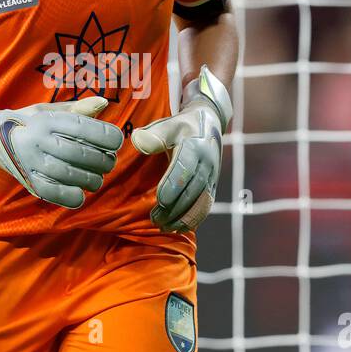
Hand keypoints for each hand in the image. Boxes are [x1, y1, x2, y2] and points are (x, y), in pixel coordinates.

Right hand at [0, 82, 123, 208]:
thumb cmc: (32, 122)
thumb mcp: (51, 110)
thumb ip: (78, 109)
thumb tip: (103, 104)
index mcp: (47, 119)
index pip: (84, 128)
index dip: (107, 137)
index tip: (117, 142)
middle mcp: (38, 139)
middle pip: (80, 154)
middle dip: (103, 161)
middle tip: (109, 163)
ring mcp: (31, 161)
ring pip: (70, 174)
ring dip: (91, 180)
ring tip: (97, 179)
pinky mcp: (27, 180)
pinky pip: (53, 192)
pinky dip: (71, 196)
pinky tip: (81, 194)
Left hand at [131, 65, 232, 232]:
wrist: (210, 124)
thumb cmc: (183, 126)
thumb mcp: (170, 124)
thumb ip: (154, 134)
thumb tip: (137, 141)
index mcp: (195, 147)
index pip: (185, 169)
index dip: (173, 186)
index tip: (160, 200)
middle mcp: (207, 164)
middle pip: (192, 190)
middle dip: (174, 208)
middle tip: (155, 220)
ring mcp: (212, 176)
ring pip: (200, 202)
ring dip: (183, 217)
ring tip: (164, 227)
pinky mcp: (213, 185)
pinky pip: (206, 206)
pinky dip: (194, 219)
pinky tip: (179, 228)